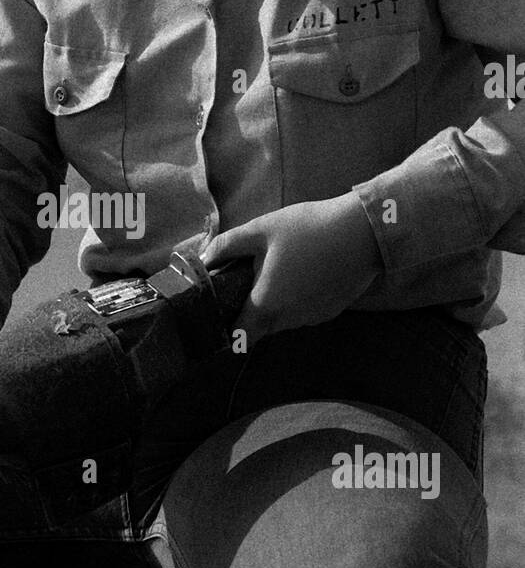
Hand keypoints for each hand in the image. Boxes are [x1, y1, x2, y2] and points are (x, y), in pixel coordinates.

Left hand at [200, 193, 382, 347]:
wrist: (365, 232)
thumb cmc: (308, 229)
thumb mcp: (261, 229)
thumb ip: (227, 246)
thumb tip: (203, 259)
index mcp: (266, 304)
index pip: (239, 338)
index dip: (227, 331)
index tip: (222, 315)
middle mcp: (289, 319)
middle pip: (260, 328)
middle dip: (251, 311)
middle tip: (247, 280)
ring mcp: (313, 317)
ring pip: (283, 320)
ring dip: (276, 304)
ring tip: (277, 271)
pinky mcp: (331, 311)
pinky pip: (304, 312)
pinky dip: (298, 300)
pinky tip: (303, 272)